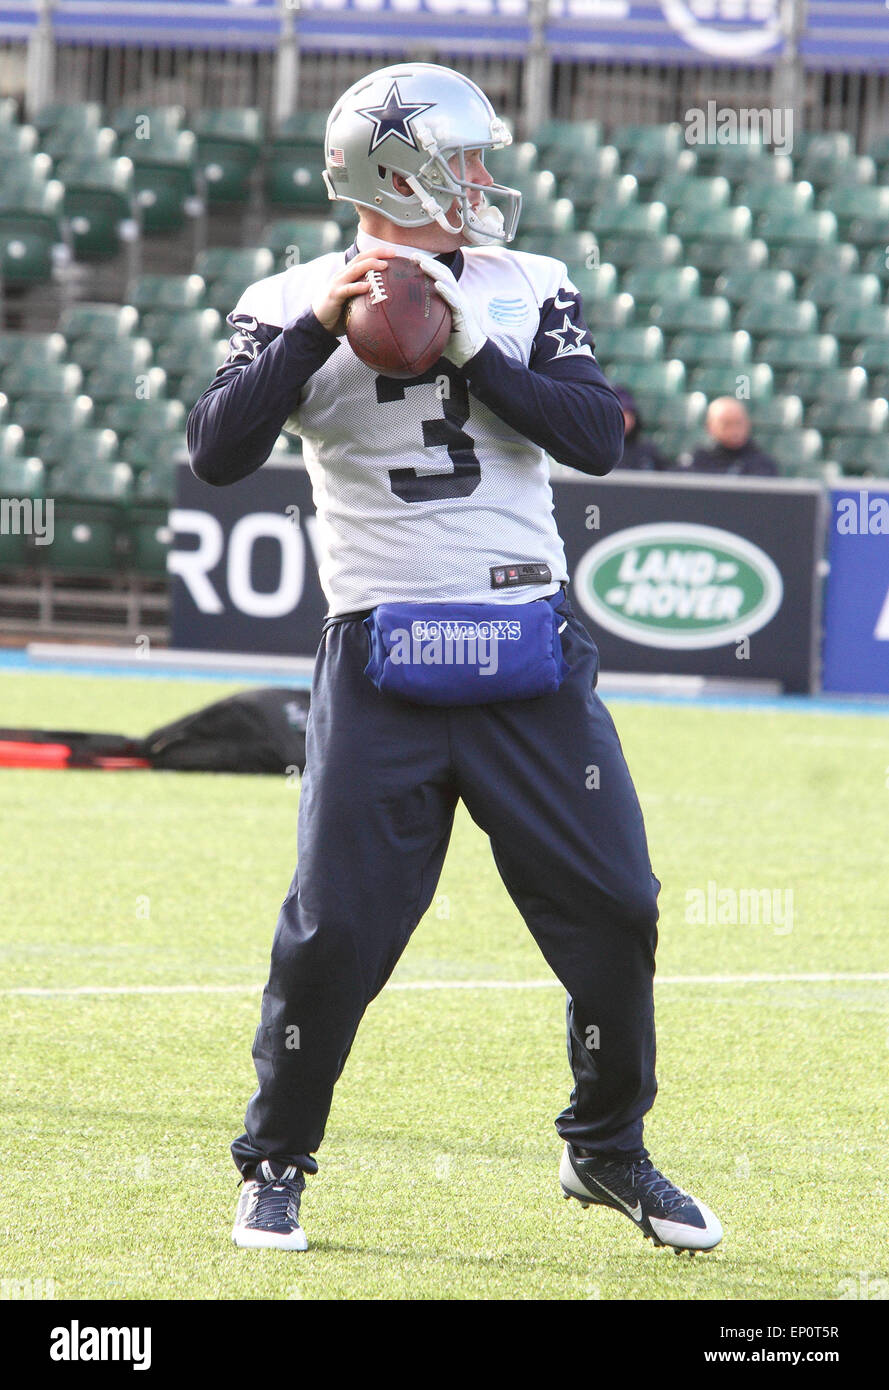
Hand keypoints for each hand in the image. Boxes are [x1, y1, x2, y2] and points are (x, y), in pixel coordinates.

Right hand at [312, 248, 399, 336]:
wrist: (318, 322)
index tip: (393, 252)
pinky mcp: (334, 295)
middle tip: (393, 253)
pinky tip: (368, 286)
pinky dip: (358, 286)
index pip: (363, 258)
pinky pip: (347, 289)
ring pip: (355, 269)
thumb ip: (366, 296)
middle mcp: (343, 275)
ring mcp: (338, 284)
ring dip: (370, 265)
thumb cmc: (339, 312)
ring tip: (384, 265)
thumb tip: (386, 300)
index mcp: (348, 274)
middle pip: (361, 259)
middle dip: (377, 253)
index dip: (377, 253)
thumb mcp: (354, 300)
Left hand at [409, 252, 486, 366]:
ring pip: (448, 282)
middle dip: (428, 262)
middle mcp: (455, 297)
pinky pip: (454, 299)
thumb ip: (420, 326)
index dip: (426, 267)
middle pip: (442, 274)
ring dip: (435, 271)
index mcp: (448, 299)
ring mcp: (460, 303)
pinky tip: (438, 285)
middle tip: (413, 256)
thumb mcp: (433, 332)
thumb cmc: (452, 344)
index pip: (437, 278)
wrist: (470, 354)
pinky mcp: (464, 313)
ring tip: (422, 264)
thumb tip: (399, 330)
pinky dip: (446, 291)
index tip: (411, 261)